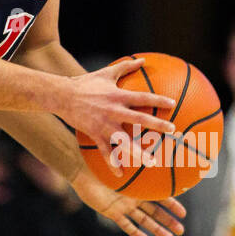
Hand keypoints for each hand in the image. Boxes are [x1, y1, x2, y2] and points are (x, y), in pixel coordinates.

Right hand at [60, 58, 176, 174]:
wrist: (62, 95)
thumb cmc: (85, 83)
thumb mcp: (106, 73)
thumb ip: (126, 67)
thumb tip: (143, 60)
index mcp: (118, 96)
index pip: (143, 98)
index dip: (158, 100)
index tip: (173, 104)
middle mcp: (114, 111)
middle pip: (139, 119)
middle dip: (157, 125)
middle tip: (173, 130)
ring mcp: (104, 124)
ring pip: (124, 141)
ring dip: (138, 152)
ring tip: (152, 162)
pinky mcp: (95, 134)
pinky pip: (105, 151)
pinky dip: (113, 163)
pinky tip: (121, 175)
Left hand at [70, 166, 184, 235]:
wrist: (82, 169)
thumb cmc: (103, 162)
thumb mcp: (123, 161)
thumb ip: (138, 159)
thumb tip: (154, 147)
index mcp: (138, 185)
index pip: (159, 197)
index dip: (172, 206)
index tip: (183, 213)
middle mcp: (132, 197)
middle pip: (154, 212)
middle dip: (168, 221)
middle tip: (181, 231)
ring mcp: (123, 205)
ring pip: (143, 221)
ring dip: (156, 230)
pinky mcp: (111, 212)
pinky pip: (125, 225)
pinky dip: (135, 233)